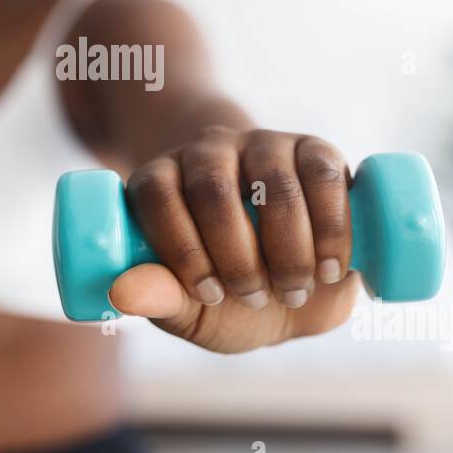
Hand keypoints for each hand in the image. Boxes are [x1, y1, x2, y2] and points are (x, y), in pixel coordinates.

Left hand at [110, 126, 360, 352]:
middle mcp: (207, 153)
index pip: (156, 194)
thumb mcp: (187, 307)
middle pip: (213, 188)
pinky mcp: (314, 151)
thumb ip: (158, 297)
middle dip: (237, 255)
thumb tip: (120, 292)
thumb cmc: (224, 296)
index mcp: (160, 181)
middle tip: (255, 298)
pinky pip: (323, 174)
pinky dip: (331, 227)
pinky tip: (329, 267)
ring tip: (294, 290)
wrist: (287, 286)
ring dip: (288, 249)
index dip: (180, 247)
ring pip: (274, 183)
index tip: (208, 294)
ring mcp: (262, 145)